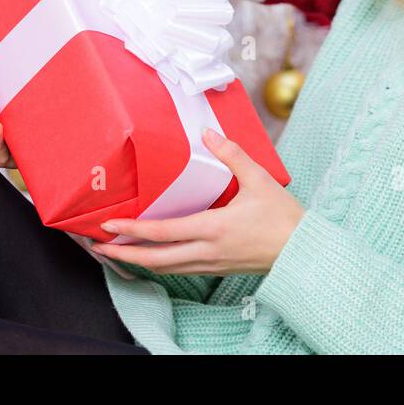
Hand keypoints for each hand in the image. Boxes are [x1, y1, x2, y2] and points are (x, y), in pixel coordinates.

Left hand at [90, 128, 303, 276]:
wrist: (302, 251)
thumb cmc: (283, 216)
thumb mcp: (259, 179)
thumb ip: (232, 155)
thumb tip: (208, 134)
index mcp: (214, 228)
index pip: (162, 233)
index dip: (132, 230)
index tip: (110, 226)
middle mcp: (207, 251)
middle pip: (155, 259)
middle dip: (124, 254)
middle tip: (100, 247)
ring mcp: (212, 264)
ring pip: (166, 269)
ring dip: (140, 261)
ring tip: (120, 252)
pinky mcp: (218, 269)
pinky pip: (181, 270)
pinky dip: (161, 265)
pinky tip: (154, 257)